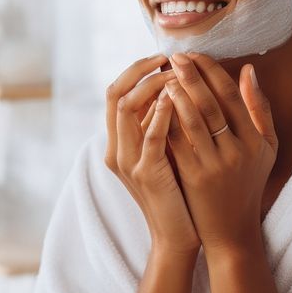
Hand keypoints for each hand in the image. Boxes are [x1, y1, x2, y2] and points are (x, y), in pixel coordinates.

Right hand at [104, 54, 200, 256]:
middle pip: (114, 94)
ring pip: (126, 108)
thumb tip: (172, 88)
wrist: (177, 235)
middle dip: (140, 70)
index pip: (115, 92)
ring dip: (151, 85)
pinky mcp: (147, 174)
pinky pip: (150, 137)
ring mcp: (128, 161)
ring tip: (174, 72)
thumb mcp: (164, 152)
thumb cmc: (176, 192)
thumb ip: (161, 124)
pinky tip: (174, 98)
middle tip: (167, 57)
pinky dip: (160, 113)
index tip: (162, 57)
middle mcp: (116, 149)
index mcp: (119, 142)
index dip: (136, 70)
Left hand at [163, 52, 277, 254]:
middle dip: (192, 76)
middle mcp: (237, 151)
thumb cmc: (248, 182)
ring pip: (193, 121)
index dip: (213, 72)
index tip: (197, 55)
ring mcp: (214, 165)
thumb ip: (259, 108)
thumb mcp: (266, 147)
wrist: (231, 230)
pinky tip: (156, 104)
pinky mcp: (193, 177)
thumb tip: (248, 70)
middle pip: (211, 104)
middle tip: (175, 56)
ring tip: (164, 75)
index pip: (232, 96)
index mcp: (256, 141)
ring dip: (177, 94)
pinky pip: (176, 142)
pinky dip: (166, 120)